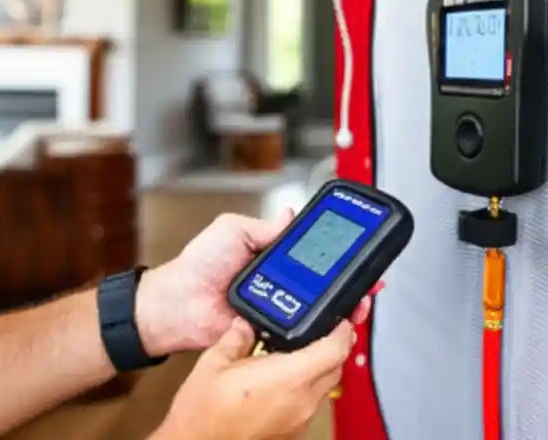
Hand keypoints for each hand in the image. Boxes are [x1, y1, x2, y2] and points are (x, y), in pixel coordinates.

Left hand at [136, 211, 373, 356]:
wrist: (179, 303)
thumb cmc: (197, 265)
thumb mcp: (232, 229)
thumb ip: (264, 226)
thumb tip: (290, 216)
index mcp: (273, 255)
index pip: (313, 253)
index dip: (337, 253)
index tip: (358, 249)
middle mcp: (281, 282)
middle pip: (324, 283)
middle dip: (349, 281)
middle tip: (368, 279)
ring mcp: (279, 306)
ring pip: (319, 308)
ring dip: (342, 305)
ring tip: (359, 301)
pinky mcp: (274, 330)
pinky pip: (301, 330)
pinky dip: (319, 328)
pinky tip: (334, 322)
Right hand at [152, 318, 353, 439]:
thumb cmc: (203, 414)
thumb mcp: (214, 363)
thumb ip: (235, 337)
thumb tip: (244, 324)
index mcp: (288, 377)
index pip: (336, 348)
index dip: (343, 328)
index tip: (340, 317)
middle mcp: (302, 400)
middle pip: (336, 366)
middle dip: (333, 346)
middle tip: (320, 329)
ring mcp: (300, 419)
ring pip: (326, 386)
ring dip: (319, 368)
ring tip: (295, 354)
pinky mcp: (294, 431)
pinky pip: (311, 403)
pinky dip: (305, 388)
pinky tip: (282, 381)